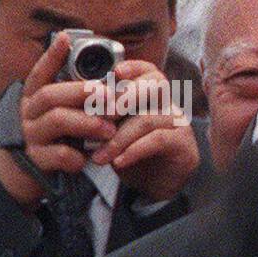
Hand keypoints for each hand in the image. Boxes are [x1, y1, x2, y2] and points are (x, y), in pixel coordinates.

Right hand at [0, 32, 117, 209]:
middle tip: (109, 96)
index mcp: (35, 98)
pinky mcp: (35, 158)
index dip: (52, 55)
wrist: (22, 176)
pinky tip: (87, 159)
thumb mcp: (58, 116)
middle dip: (82, 93)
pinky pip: (57, 154)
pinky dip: (75, 156)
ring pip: (57, 121)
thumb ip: (74, 102)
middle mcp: (29, 112)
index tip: (66, 37)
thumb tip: (107, 84)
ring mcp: (30, 134)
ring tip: (110, 130)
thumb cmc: (50, 140)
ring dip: (87, 123)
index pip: (41, 72)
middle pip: (52, 94)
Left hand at [90, 61, 198, 202]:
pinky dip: (134, 150)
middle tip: (100, 116)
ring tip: (99, 156)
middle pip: (155, 86)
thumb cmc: (129, 156)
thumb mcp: (112, 132)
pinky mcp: (183, 144)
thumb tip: (74, 101)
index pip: (149, 71)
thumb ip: (101, 115)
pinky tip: (118, 162)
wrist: (152, 189)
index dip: (134, 67)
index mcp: (151, 97)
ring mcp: (178, 124)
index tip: (115, 73)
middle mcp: (168, 106)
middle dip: (123, 98)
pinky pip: (158, 139)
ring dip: (118, 138)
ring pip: (147, 119)